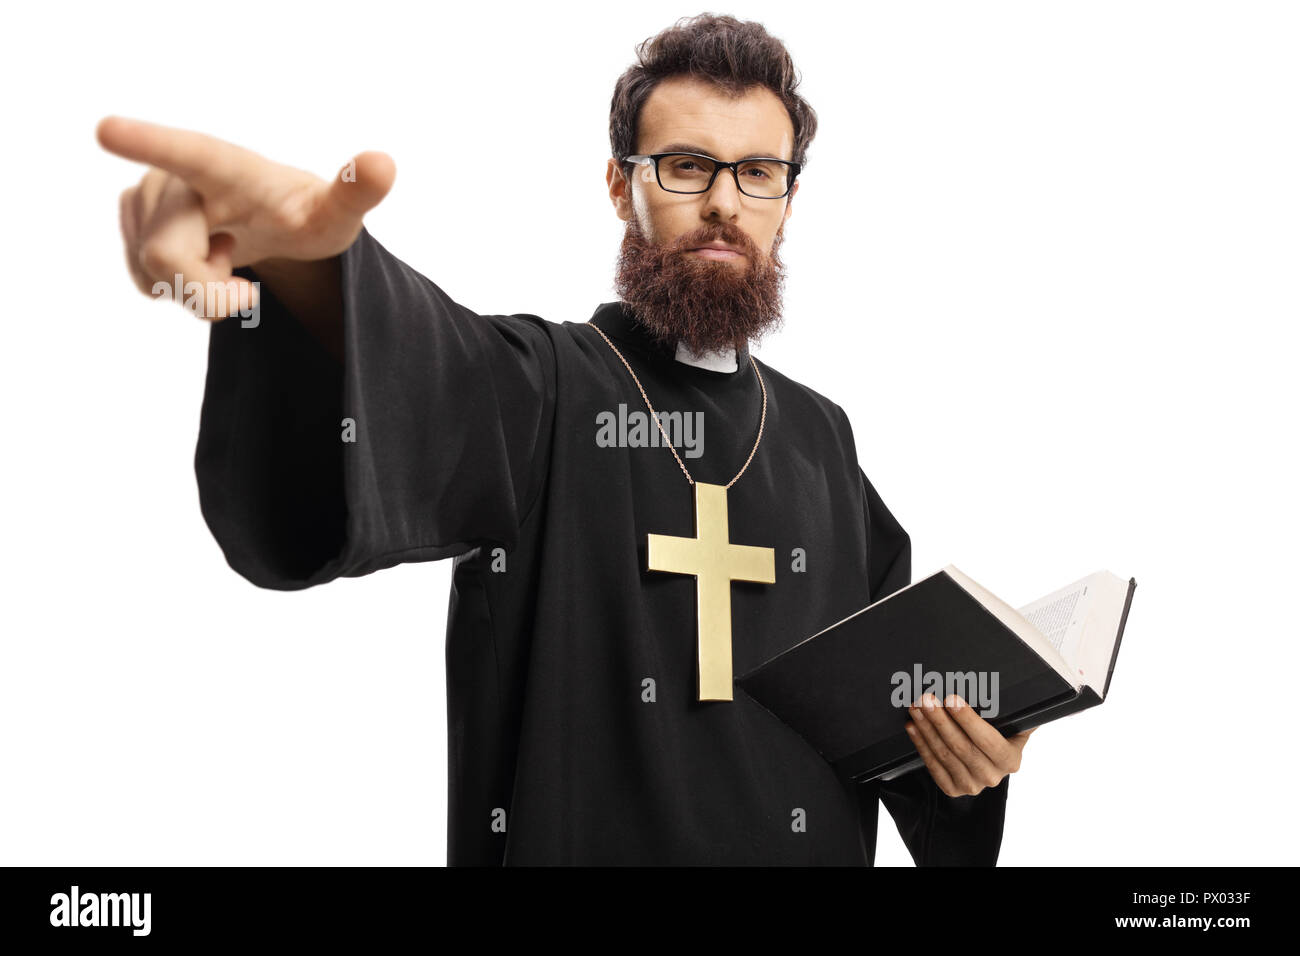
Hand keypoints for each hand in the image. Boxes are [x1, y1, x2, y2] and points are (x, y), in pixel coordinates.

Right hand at [96, 116, 395, 318]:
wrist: (278, 224)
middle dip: (208, 292)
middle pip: (167, 256)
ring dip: (196, 290)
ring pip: (153, 272)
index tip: (106, 130)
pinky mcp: (133, 216)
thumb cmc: (307, 215)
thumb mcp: (337, 215)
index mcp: (227, 167)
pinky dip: (177, 290)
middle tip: (248, 290)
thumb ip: (357, 191)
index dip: (149, 144)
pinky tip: (204, 265)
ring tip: (228, 261)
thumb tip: (384, 163)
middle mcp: (178, 173)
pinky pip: (144, 279)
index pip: (188, 154)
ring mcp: (149, 193)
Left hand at [904, 693, 1033, 796]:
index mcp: (1009, 760)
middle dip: (940, 720)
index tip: (951, 700)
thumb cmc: (999, 737)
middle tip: (926, 700)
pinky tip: (914, 727)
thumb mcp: (1011, 726)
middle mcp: (991, 776)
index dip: (968, 719)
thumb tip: (1007, 691)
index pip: (987, 739)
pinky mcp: (952, 789)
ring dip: (927, 728)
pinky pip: (933, 766)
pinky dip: (921, 744)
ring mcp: (971, 785)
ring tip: (917, 708)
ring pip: (944, 755)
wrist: (989, 763)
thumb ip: (1009, 712)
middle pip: (961, 746)